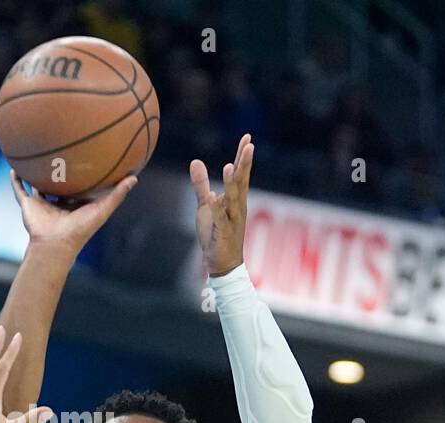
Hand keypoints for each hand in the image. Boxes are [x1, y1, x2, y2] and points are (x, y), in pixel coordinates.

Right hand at [10, 170, 137, 258]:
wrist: (55, 244)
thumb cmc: (80, 230)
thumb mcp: (103, 210)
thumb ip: (117, 195)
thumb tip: (135, 177)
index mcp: (74, 206)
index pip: (79, 189)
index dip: (83, 176)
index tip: (87, 161)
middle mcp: (57, 204)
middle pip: (58, 186)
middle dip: (60, 173)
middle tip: (62, 153)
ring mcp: (41, 205)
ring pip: (37, 186)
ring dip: (36, 174)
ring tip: (34, 158)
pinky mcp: (27, 206)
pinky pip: (19, 189)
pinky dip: (15, 180)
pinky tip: (13, 167)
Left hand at [189, 133, 253, 276]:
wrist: (221, 263)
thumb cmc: (216, 234)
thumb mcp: (205, 205)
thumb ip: (201, 184)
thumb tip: (195, 162)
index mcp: (235, 199)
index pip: (241, 174)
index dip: (243, 156)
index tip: (248, 137)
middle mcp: (238, 207)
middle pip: (242, 182)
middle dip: (245, 163)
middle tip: (249, 145)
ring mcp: (232, 220)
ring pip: (233, 199)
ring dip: (232, 183)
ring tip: (231, 166)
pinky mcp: (224, 233)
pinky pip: (220, 219)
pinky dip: (217, 208)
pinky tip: (213, 197)